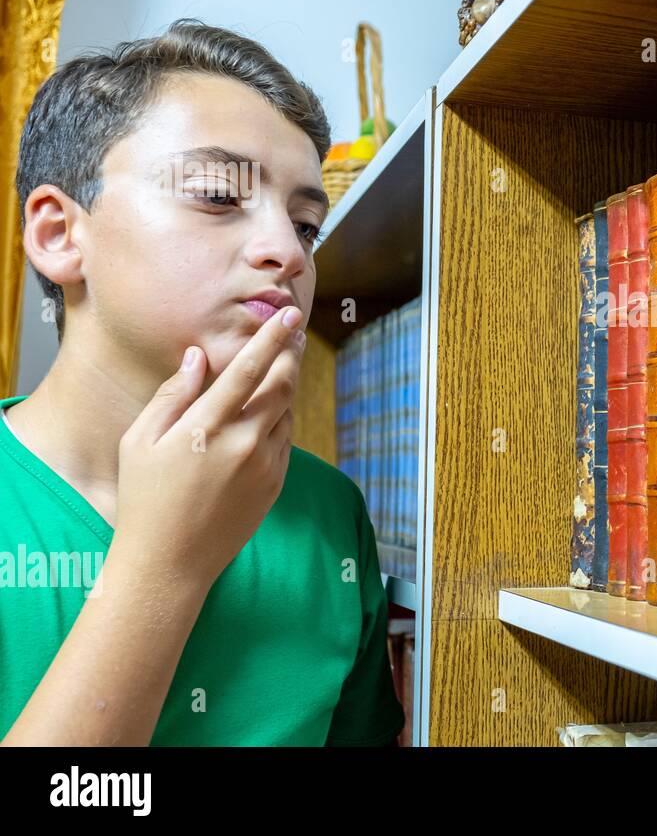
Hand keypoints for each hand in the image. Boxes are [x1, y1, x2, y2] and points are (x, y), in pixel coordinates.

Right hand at [114, 306, 307, 588]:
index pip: (248, 370)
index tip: (287, 315)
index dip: (271, 338)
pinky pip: (285, 440)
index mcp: (206, 428)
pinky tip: (270, 409)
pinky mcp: (275, 484)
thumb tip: (196, 357)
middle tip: (294, 330)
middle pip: (280, 385)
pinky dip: (281, 417)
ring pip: (286, 411)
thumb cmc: (144, 500)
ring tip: (283, 363)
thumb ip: (171, 395)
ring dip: (287, 384)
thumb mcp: (139, 442)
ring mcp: (264, 466)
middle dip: (290, 354)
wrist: (170, 563)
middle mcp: (243, 444)